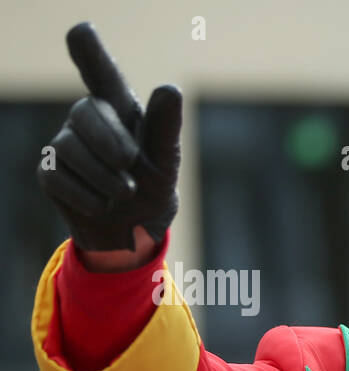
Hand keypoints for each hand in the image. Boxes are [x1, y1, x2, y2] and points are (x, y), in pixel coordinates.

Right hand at [37, 22, 181, 253]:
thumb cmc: (153, 189)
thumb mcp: (165, 162)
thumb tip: (169, 88)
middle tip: (130, 167)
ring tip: (123, 192)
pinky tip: (101, 204)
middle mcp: (88, 120)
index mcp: (120, 110)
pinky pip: (60, 178)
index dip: (91, 54)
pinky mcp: (49, 172)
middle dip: (110, 142)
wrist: (133, 233)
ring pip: (70, 148)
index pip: (103, 76)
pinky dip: (89, 198)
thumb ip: (165, 128)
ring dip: (105, 178)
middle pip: (84, 112)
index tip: (81, 31)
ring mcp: (64, 143)